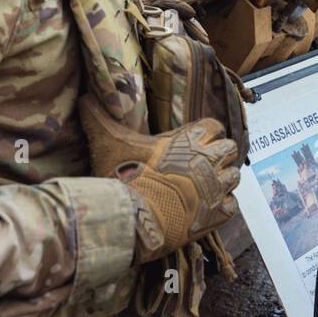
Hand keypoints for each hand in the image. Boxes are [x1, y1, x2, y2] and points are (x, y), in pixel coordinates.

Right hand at [80, 103, 240, 262]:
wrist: (133, 219)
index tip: (195, 142)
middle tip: (201, 165)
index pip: (214, 125)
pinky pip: (232, 206)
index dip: (207, 133)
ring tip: (205, 187)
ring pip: (234, 176)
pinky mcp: (217, 215)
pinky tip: (206, 210)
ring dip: (223, 180)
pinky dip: (223, 207)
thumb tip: (83, 97)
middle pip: (230, 148)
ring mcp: (216, 188)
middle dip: (219, 155)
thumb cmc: (124, 176)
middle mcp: (209, 159)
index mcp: (189, 139)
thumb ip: (99, 117)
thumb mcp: (109, 141)